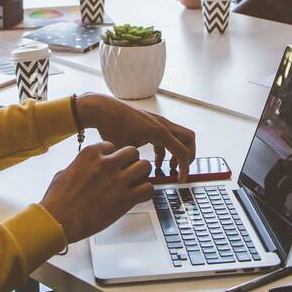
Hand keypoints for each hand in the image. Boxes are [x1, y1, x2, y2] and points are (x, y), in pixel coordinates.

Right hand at [39, 142, 153, 243]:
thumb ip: (78, 167)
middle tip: (128, 173)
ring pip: (144, 166)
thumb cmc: (57, 200)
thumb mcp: (63, 173)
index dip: (114, 157)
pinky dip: (146, 192)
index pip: (112, 146)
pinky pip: (148, 188)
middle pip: (133, 152)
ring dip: (142, 175)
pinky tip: (139, 197)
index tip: (113, 166)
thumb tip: (80, 168)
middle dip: (132, 162)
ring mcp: (117, 180)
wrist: (59, 220)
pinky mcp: (125, 199)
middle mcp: (106, 163)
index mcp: (90, 154)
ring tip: (136, 184)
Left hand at [76, 93, 195, 181]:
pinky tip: (156, 162)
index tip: (180, 181)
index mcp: (159, 132)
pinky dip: (167, 150)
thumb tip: (143, 182)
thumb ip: (136, 166)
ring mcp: (158, 122)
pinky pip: (167, 138)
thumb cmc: (112, 127)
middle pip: (188, 139)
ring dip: (177, 153)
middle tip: (181, 171)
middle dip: (188, 156)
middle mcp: (162, 125)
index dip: (184, 168)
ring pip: (179, 137)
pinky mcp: (152, 124)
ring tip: (169, 168)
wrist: (103, 109)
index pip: (182, 151)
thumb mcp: (125, 150)